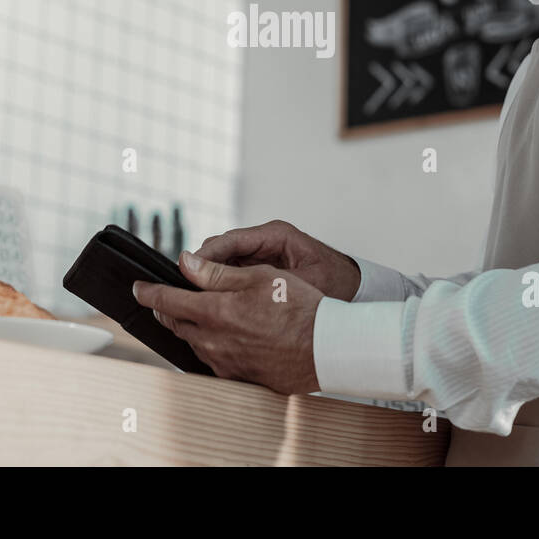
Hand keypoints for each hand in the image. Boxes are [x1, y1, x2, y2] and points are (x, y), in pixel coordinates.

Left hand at [132, 251, 323, 393]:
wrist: (326, 348)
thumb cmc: (298, 307)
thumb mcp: (258, 276)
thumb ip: (216, 272)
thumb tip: (185, 263)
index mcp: (214, 312)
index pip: (167, 301)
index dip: (149, 292)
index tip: (137, 288)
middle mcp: (213, 341)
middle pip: (176, 324)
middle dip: (166, 310)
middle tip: (164, 299)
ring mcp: (224, 362)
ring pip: (194, 341)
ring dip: (190, 326)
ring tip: (199, 313)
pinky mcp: (237, 376)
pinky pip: (212, 358)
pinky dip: (209, 343)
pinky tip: (224, 335)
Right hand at [194, 220, 360, 300]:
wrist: (353, 288)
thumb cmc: (335, 282)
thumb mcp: (306, 282)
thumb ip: (272, 281)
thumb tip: (237, 283)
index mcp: (275, 234)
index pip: (231, 239)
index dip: (208, 255)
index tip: (188, 269)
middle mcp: (264, 241)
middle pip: (222, 250)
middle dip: (202, 268)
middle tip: (185, 288)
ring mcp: (259, 255)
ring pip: (223, 264)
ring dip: (209, 279)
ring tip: (194, 299)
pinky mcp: (258, 270)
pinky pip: (232, 275)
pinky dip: (220, 287)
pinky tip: (212, 304)